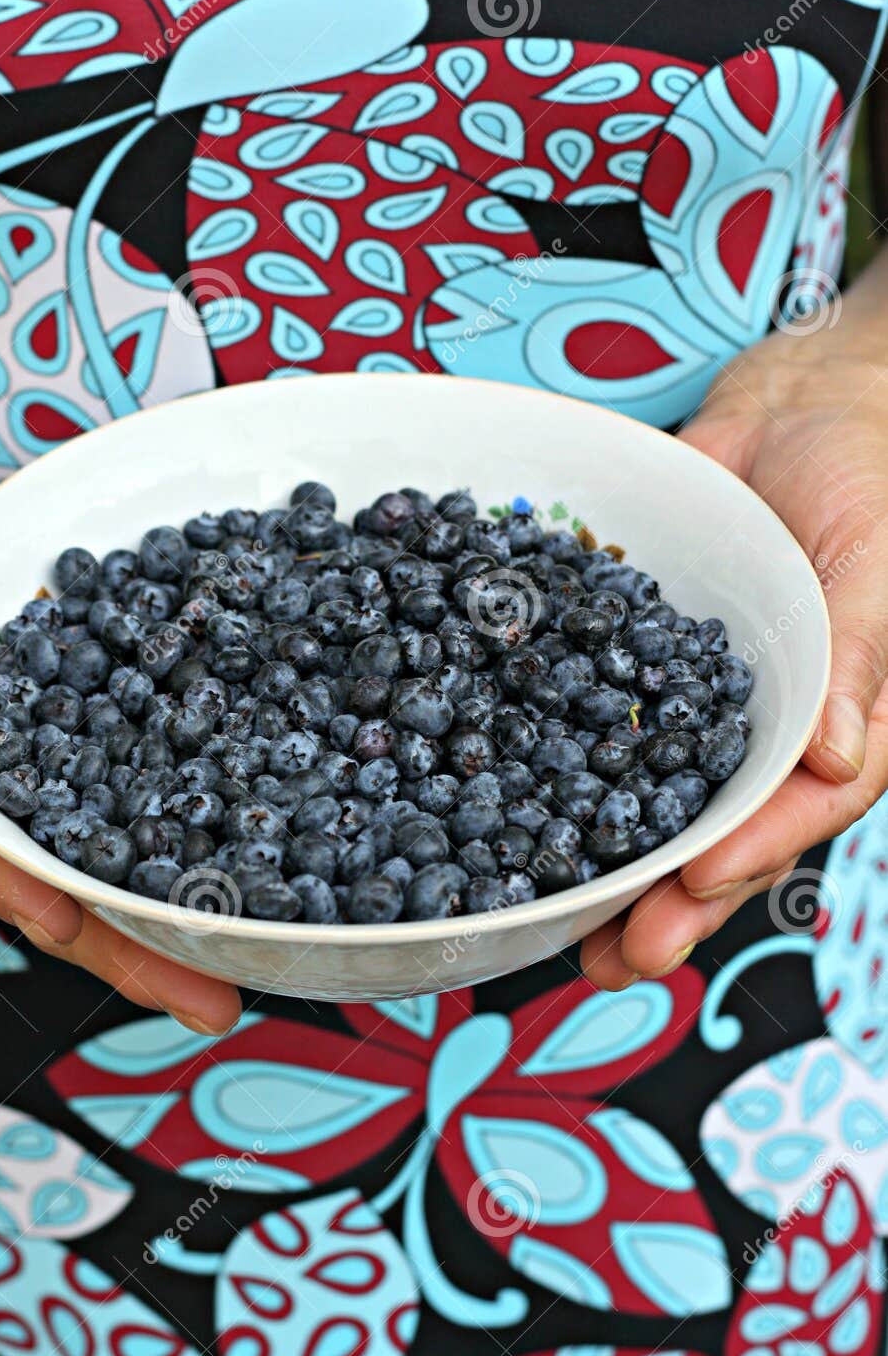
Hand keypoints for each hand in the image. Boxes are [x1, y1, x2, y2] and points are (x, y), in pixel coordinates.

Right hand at [0, 449, 240, 1034]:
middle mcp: (4, 778)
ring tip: (265, 944)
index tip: (67, 929)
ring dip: (189, 897)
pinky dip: (217, 800)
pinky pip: (165, 761)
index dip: (19, 890)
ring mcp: (61, 753)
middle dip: (136, 943)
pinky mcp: (110, 712)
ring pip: (126, 839)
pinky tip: (281, 826)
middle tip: (214, 1000)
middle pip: (68, 876)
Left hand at [582, 314, 887, 989]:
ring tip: (559, 927)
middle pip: (720, 835)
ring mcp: (694, 707)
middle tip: (610, 956)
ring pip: (653, 801)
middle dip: (666, 903)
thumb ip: (858, 657)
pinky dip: (555, 769)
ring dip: (609, 866)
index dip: (749, 854)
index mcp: (841, 722)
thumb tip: (837, 757)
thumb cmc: (871, 468)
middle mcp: (764, 732)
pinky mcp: (634, 668)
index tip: (690, 886)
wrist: (805, 398)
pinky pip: (596, 723)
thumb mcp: (876, 556)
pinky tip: (505, 813)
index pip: (802, 807)